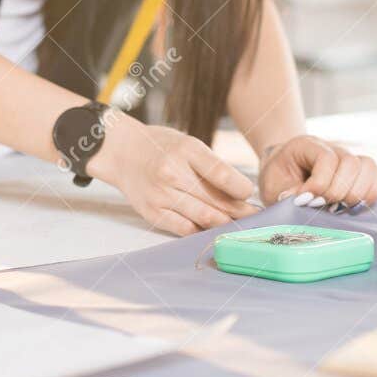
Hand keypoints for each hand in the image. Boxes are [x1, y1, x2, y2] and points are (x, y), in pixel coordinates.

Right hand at [87, 113, 259, 235]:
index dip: (242, 189)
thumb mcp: (188, 145)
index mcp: (186, 149)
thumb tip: (242, 196)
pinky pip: (186, 230)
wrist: (121, 152)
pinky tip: (212, 230)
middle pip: (216, 201)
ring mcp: (160, 195)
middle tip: (255, 217)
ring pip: (205, 218)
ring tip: (239, 226)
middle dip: (241, 212)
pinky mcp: (152, 213)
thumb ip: (212, 167)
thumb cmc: (161, 147)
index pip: (222, 174)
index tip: (250, 194)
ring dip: (226, 225)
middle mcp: (172, 172)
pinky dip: (203, 232)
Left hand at [257, 136, 376, 210]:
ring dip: (356, 194)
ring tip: (337, 209)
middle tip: (321, 206)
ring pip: (369, 168)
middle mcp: (334, 148)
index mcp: (308, 145)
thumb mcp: (272, 185)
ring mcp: (350, 159)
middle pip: (351, 163)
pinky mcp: (360, 173)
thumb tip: (300, 202)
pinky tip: (350, 208)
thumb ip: (284, 194)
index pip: (326, 158)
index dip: (319, 183)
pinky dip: (369, 195)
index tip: (305, 201)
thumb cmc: (279, 178)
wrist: (284, 171)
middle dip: (338, 191)